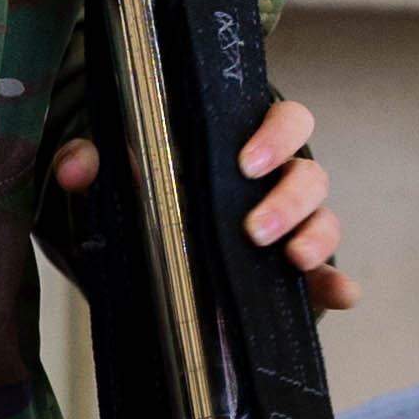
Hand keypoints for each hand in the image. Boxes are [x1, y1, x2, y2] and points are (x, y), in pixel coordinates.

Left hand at [52, 90, 355, 310]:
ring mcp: (291, 228)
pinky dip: (338, 287)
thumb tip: (77, 167)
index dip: (275, 135)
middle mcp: (277, 182)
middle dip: (289, 198)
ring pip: (324, 219)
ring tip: (291, 260)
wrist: (140, 251)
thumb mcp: (112, 176)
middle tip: (253, 229)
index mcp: (244, 144)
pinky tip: (341, 297)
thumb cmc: (144, 194)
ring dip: (316, 237)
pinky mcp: (293, 275)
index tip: (246, 163)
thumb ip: (89, 160)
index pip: (285, 121)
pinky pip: (328, 278)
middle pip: (310, 174)